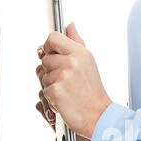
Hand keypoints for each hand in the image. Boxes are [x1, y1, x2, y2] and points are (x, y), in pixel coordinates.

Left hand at [36, 23, 113, 139]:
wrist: (98, 115)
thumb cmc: (92, 90)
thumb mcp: (88, 61)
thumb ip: (76, 40)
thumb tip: (69, 24)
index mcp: (80, 52)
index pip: (53, 38)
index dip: (49, 46)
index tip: (51, 52)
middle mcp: (71, 62)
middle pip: (44, 58)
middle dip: (50, 69)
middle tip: (65, 79)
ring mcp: (63, 76)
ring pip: (42, 74)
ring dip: (50, 83)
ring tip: (66, 89)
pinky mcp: (56, 91)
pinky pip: (43, 89)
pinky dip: (50, 96)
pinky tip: (63, 98)